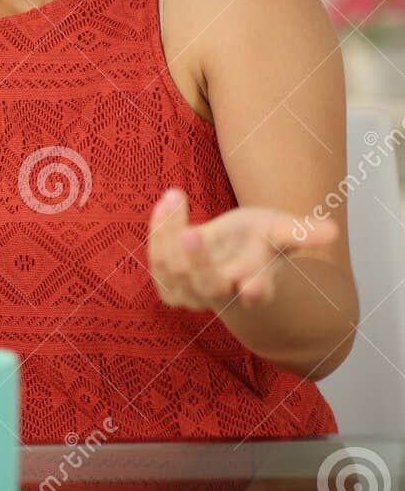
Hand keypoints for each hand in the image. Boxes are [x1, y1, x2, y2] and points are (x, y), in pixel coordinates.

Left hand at [146, 188, 336, 312]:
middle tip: (191, 234)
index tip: (253, 288)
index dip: (255, 292)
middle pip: (207, 284)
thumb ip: (300, 232)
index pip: (256, 295)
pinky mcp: (169, 287)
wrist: (229, 257)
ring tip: (176, 195)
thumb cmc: (259, 241)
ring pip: (173, 270)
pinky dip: (159, 231)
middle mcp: (223, 294)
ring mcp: (192, 295)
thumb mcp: (279, 231)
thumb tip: (332, 231)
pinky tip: (169, 202)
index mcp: (257, 285)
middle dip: (198, 261)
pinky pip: (157, 261)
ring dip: (170, 232)